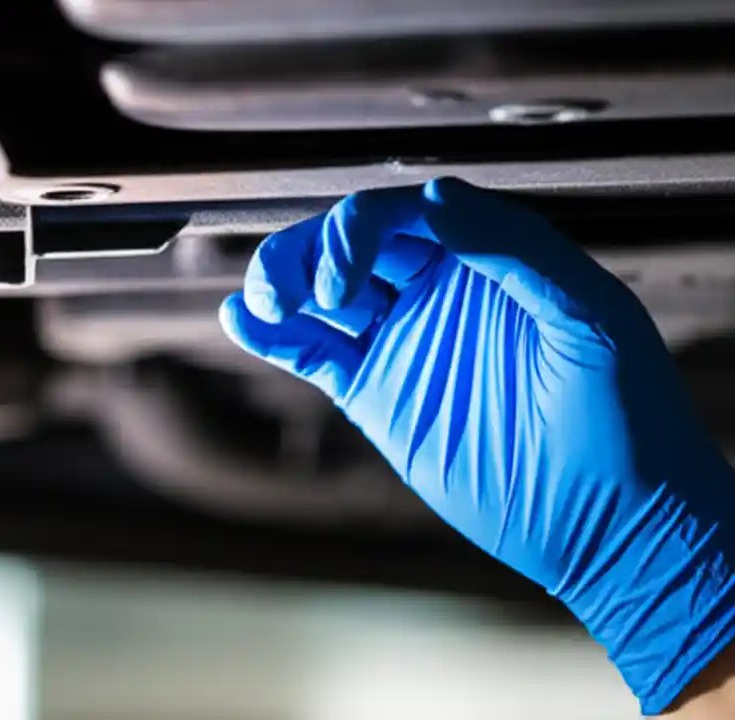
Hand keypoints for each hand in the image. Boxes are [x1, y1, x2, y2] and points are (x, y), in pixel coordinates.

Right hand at [221, 178, 734, 714]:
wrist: (606, 520)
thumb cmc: (622, 414)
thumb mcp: (589, 317)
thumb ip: (516, 251)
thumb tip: (435, 198)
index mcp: (487, 259)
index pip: (405, 214)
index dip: (363, 225)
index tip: (348, 268)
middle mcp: (438, 291)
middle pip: (350, 244)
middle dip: (310, 251)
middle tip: (300, 287)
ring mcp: (402, 342)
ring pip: (320, 294)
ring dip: (280, 281)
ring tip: (261, 298)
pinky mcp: (374, 395)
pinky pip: (311, 354)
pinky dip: (271, 337)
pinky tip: (242, 318)